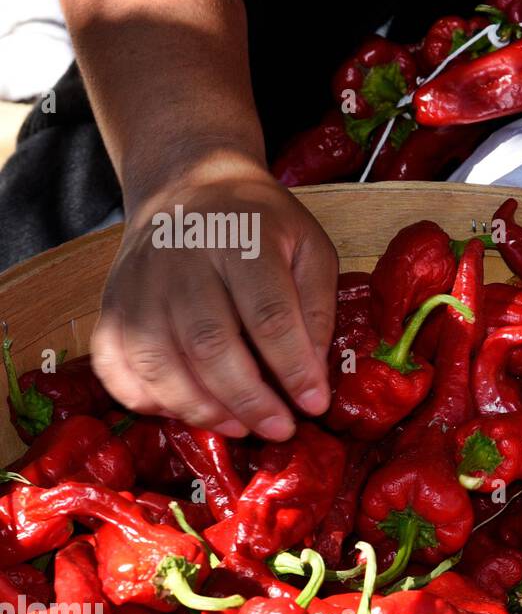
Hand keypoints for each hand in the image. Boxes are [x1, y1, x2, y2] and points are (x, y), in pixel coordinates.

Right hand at [91, 155, 337, 440]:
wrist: (189, 183)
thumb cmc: (260, 224)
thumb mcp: (309, 247)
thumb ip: (318, 306)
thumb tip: (314, 374)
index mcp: (242, 242)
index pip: (269, 316)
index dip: (294, 368)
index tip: (314, 404)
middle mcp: (182, 262)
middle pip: (210, 344)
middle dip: (249, 399)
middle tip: (280, 429)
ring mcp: (139, 284)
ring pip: (158, 361)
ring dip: (201, 408)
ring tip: (240, 429)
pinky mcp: (111, 304)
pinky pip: (114, 363)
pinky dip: (145, 398)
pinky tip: (183, 412)